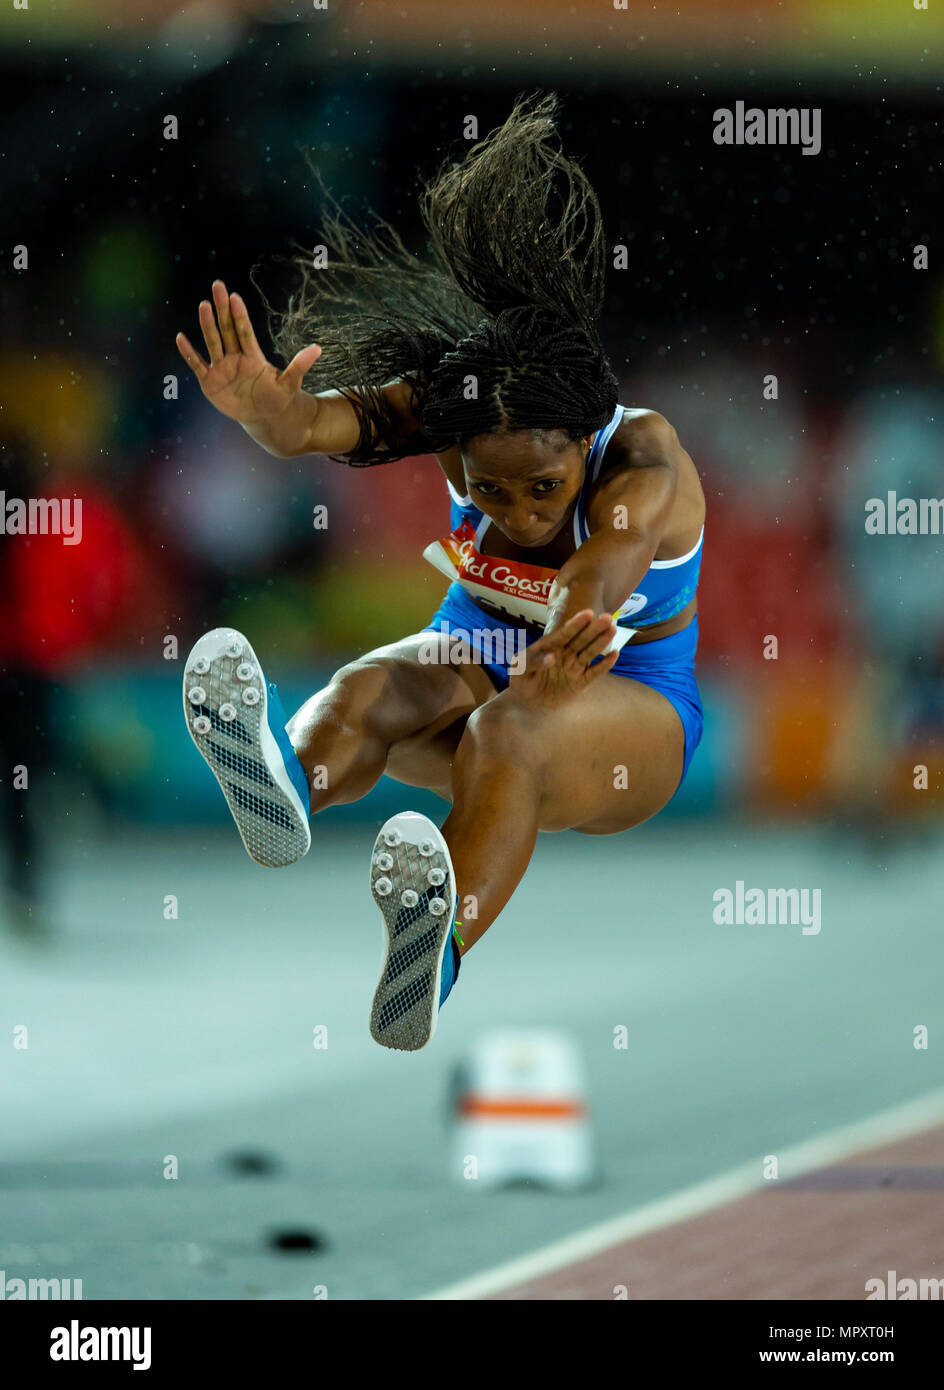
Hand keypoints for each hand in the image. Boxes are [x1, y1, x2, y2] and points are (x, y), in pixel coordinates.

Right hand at [176, 280, 321, 429]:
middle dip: (222, 308)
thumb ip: (299, 366)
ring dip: (207, 325)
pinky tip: (181, 338)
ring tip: (203, 305)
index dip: (240, 315)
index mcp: (253, 356)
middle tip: (218, 285)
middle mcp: (235, 357)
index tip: (235, 297)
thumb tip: (318, 349)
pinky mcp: (210, 381)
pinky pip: (197, 364)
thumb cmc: (276, 398)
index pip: (245, 331)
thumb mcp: (289, 384)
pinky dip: (189, 353)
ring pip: (213, 342)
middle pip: (227, 329)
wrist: (263, 416)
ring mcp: (221, 367)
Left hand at [508, 610, 619, 703]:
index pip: (564, 633)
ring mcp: (573, 667)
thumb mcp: (519, 669)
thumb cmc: (520, 680)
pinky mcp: (580, 682)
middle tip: (608, 617)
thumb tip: (552, 658)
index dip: (576, 624)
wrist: (525, 703)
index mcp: (550, 646)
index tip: (588, 613)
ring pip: (590, 652)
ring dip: (601, 642)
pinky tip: (615, 654)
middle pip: (581, 639)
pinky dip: (604, 665)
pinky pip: (594, 672)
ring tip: (613, 630)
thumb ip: (532, 661)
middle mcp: (564, 654)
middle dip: (593, 629)